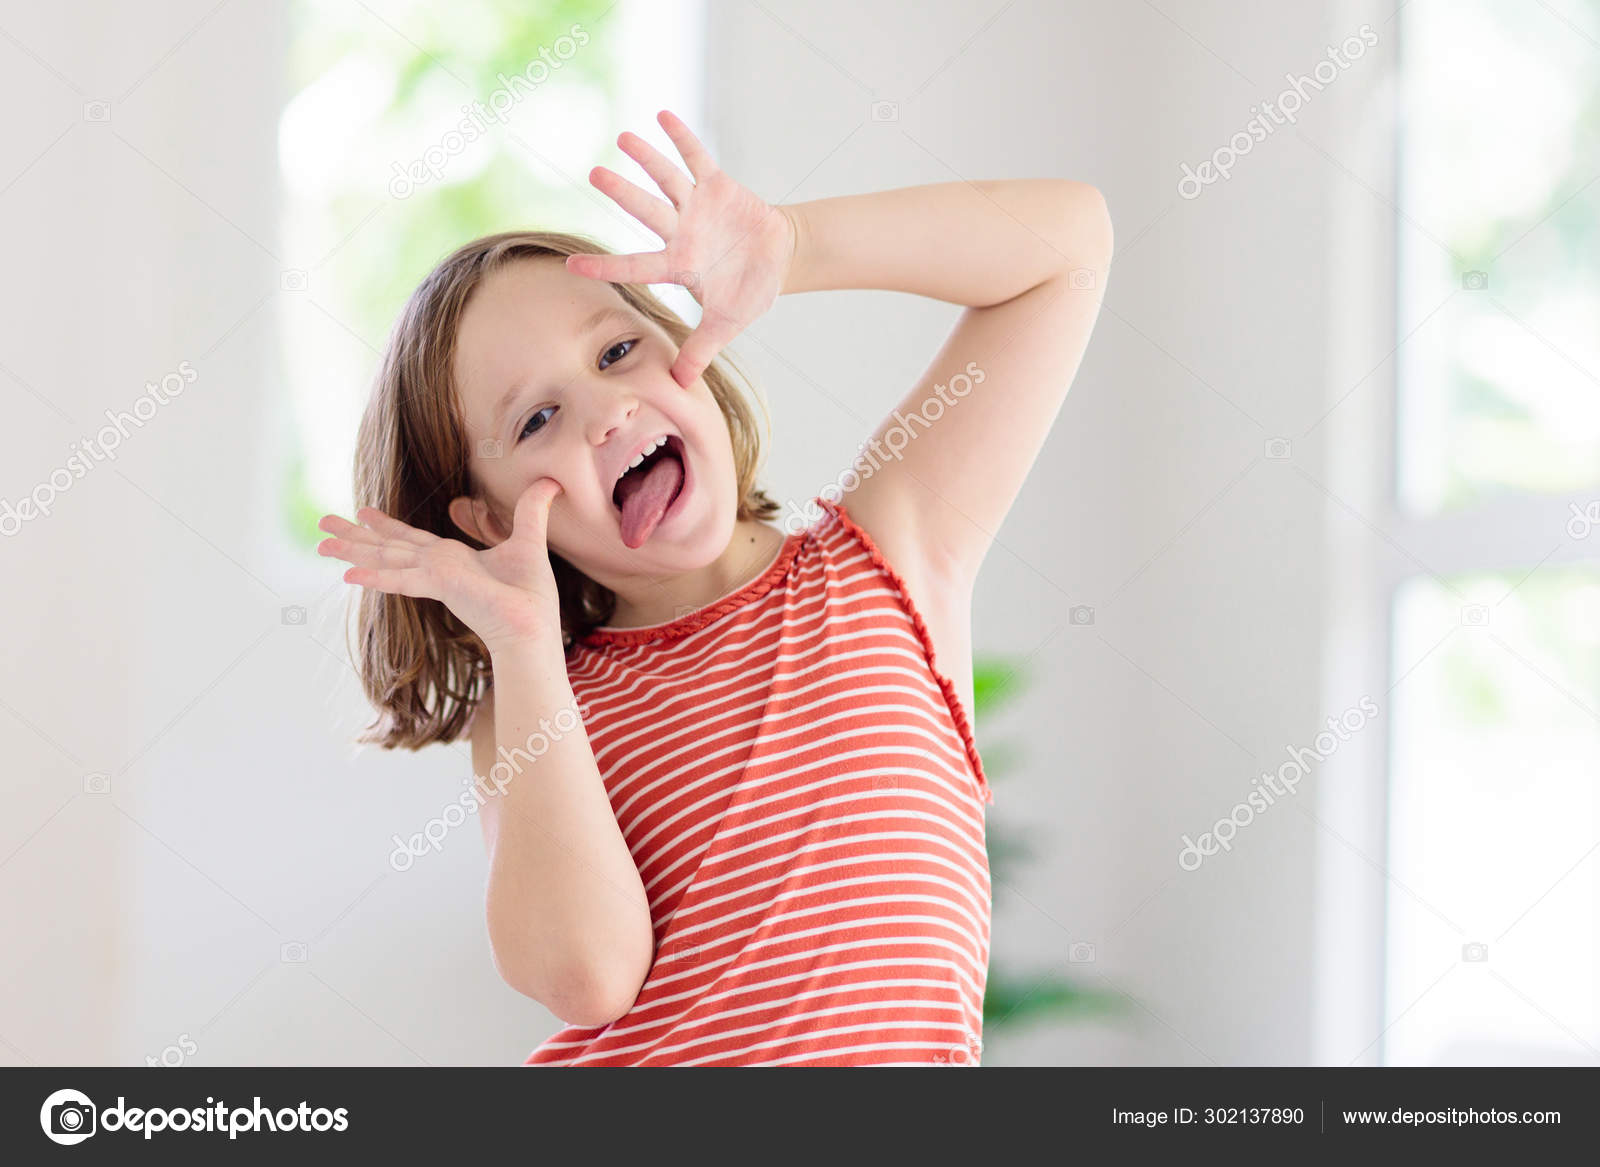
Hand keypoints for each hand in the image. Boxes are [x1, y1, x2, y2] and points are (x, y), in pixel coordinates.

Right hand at [318, 479, 564, 653]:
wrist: (532, 628)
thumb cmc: (530, 595)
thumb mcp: (530, 540)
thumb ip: (533, 510)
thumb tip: (550, 482)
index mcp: (451, 560)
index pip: (412, 539)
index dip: (386, 525)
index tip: (362, 512)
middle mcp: (436, 567)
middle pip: (388, 546)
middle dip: (355, 535)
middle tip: (322, 525)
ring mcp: (434, 578)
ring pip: (385, 559)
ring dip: (352, 551)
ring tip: (320, 544)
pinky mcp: (440, 586)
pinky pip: (401, 579)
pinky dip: (375, 576)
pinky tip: (348, 575)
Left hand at [566, 109, 798, 388]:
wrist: (779, 259)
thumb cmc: (748, 291)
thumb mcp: (726, 324)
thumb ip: (701, 349)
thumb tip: (679, 385)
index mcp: (679, 264)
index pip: (635, 264)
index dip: (605, 265)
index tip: (570, 264)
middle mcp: (681, 232)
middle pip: (647, 211)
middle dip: (623, 193)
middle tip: (593, 174)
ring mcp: (698, 207)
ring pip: (667, 180)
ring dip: (648, 159)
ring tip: (624, 138)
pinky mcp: (719, 186)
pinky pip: (697, 158)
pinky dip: (682, 138)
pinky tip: (663, 116)